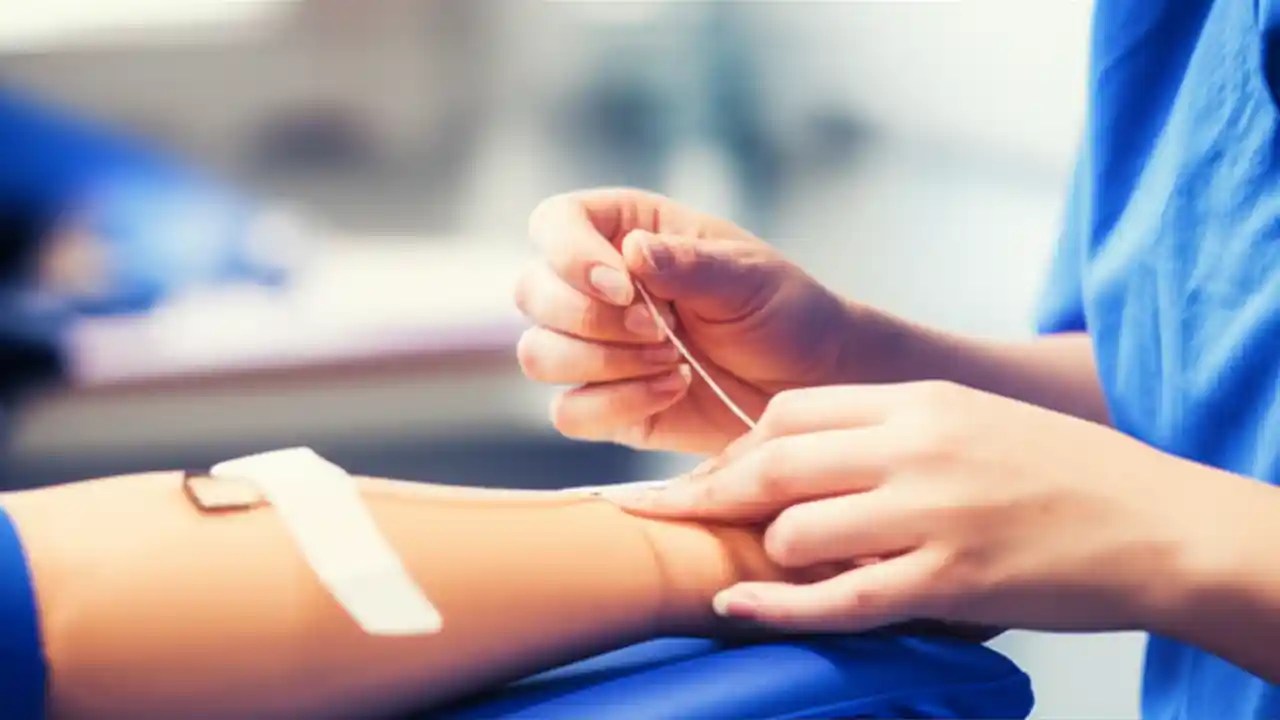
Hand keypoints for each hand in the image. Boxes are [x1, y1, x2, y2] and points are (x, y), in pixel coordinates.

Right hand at [517, 188, 865, 453]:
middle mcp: (595, 286)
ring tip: (673, 360)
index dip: (570, 255)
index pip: (553, 223)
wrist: (811, 385)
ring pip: (538, 355)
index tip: (625, 287)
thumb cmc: (784, 313)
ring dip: (603, 362)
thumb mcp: (747, 277)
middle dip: (592, 319)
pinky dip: (615, 404)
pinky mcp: (604, 404)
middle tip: (663, 330)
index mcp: (624, 231)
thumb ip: (688, 264)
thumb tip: (630, 251)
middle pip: (531, 292)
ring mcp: (593, 348)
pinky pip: (568, 412)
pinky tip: (671, 391)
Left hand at [610, 381, 1218, 633]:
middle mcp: (912, 448)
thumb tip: (802, 454)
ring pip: (794, 532)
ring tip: (769, 567)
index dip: (735, 448)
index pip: (790, 412)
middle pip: (770, 463)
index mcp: (916, 399)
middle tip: (652, 514)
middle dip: (705, 494)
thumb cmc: (1062, 470)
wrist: (1155, 521)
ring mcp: (927, 516)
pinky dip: (774, 608)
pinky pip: (835, 600)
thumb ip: (889, 429)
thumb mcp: (971, 418)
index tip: (702, 476)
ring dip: (767, 554)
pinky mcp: (946, 583)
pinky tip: (735, 608)